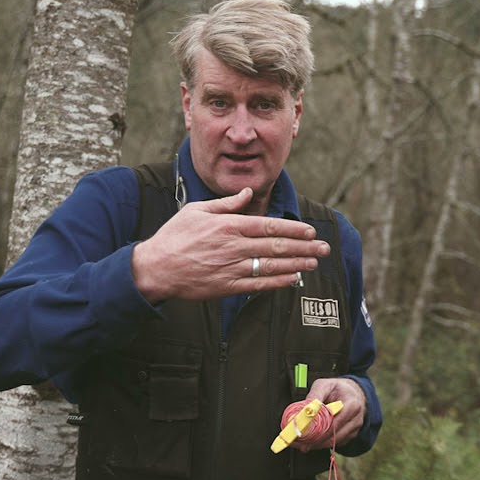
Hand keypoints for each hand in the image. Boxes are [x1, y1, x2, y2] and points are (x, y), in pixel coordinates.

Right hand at [132, 188, 328, 301]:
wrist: (155, 268)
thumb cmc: (174, 236)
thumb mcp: (198, 211)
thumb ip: (227, 204)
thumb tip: (248, 192)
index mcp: (228, 226)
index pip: (268, 226)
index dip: (293, 229)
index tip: (310, 231)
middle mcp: (233, 246)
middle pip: (276, 246)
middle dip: (304, 247)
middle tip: (323, 248)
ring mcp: (231, 267)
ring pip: (271, 266)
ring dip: (296, 264)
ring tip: (314, 263)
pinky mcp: (227, 286)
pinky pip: (258, 284)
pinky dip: (277, 282)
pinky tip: (293, 279)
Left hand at [297, 377, 366, 449]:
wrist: (354, 392)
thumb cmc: (338, 388)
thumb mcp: (325, 385)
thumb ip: (315, 395)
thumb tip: (305, 410)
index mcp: (352, 405)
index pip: (334, 423)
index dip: (317, 431)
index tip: (302, 433)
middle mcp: (355, 419)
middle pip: (333, 436)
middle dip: (314, 441)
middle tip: (298, 442)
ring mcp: (354, 429)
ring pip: (333, 442)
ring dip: (316, 444)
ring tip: (301, 443)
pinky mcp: (351, 435)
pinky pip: (335, 443)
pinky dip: (322, 444)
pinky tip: (311, 441)